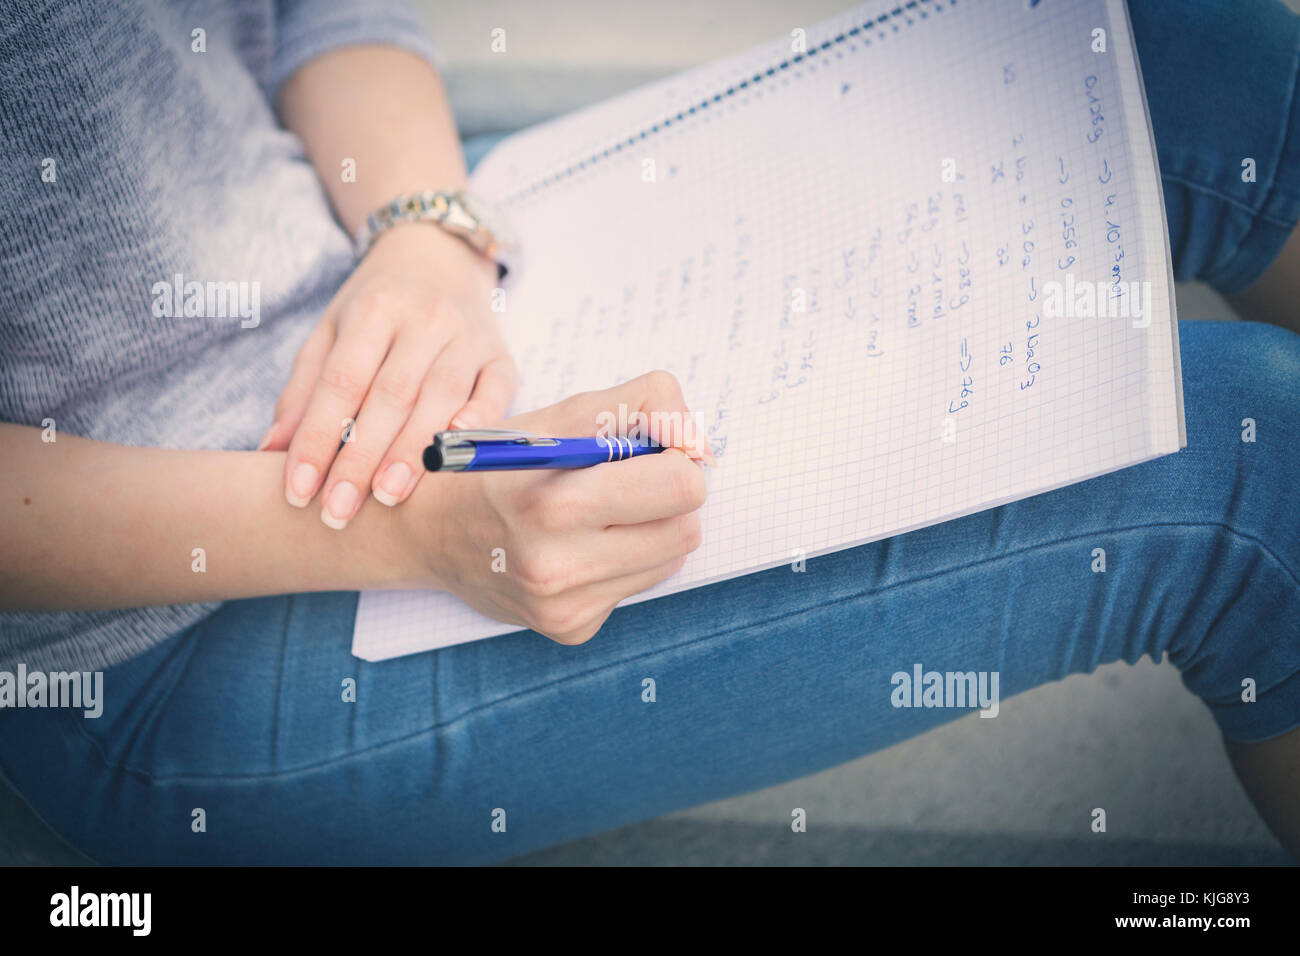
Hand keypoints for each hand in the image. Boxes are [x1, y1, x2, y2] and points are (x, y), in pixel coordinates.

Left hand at [260, 223, 516, 528]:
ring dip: (413, 451)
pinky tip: (457, 453)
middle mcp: (422, 320)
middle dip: (361, 458)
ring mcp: (466, 336)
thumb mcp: (331, 332)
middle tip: (338, 511)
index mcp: (371, 313)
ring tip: (388, 496)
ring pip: (440, 397)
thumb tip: (272, 452)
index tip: (298, 491)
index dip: (318, 439)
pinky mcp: (500, 354)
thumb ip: (304, 391)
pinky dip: (479, 422)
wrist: (440, 255)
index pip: (340, 384)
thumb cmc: (378, 305)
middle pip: (389, 396)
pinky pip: (496, 391)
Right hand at [404, 371, 711, 644]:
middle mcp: (557, 566)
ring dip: (648, 529)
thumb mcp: (557, 416)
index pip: (682, 485)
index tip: (647, 448)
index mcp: (553, 503)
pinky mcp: (571, 629)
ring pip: (670, 558)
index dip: (674, 457)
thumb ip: (638, 407)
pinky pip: (638, 585)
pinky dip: (622, 560)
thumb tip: (700, 441)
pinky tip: (577, 546)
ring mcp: (565, 606)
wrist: (425, 532)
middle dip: (667, 496)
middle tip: (625, 480)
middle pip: (687, 527)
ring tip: (594, 514)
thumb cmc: (496, 464)